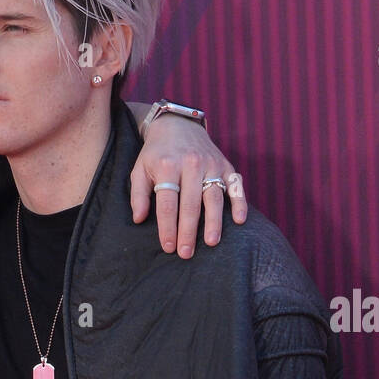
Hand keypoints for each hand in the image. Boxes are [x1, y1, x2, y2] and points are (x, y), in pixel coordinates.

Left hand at [130, 118, 247, 256]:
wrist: (177, 125)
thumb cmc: (156, 154)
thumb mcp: (139, 169)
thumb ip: (138, 194)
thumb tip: (138, 219)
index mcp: (168, 166)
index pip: (167, 203)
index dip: (167, 227)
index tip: (168, 247)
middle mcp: (191, 164)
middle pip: (190, 204)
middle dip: (188, 231)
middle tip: (186, 253)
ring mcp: (211, 164)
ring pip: (214, 197)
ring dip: (214, 222)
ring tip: (211, 243)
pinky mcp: (226, 164)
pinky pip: (235, 185)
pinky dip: (239, 202)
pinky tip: (240, 220)